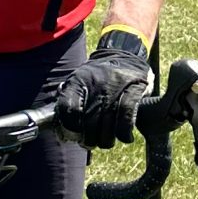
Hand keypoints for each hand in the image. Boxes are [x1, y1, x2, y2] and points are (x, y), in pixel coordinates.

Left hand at [46, 30, 154, 149]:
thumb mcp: (79, 81)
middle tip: (89, 144)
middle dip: (88, 139)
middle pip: (89, 121)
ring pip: (107, 123)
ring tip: (105, 142)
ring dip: (106, 140)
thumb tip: (63, 131)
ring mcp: (115, 86)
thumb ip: (70, 102)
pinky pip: (126, 116)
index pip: (68, 109)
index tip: (73, 136)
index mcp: (78, 80)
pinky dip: (124, 132)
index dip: (69, 128)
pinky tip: (124, 137)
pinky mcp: (134, 89)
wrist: (124, 54)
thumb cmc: (98, 76)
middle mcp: (96, 83)